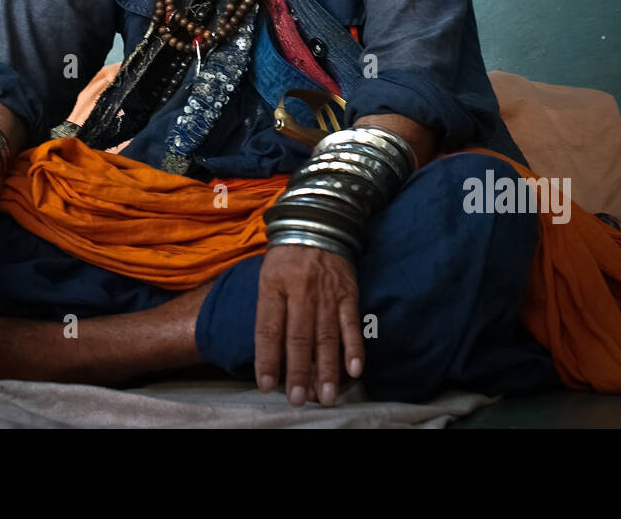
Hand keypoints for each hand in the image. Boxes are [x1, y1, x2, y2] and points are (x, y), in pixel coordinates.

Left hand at [254, 244, 363, 406]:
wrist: (317, 222)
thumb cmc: (286, 256)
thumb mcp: (267, 276)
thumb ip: (268, 311)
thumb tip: (271, 352)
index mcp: (274, 286)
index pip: (269, 328)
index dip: (267, 359)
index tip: (267, 386)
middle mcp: (300, 291)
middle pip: (298, 337)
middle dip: (298, 372)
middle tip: (298, 399)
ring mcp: (326, 293)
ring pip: (326, 336)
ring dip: (326, 369)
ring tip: (326, 396)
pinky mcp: (348, 293)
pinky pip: (351, 324)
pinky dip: (354, 348)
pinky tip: (354, 370)